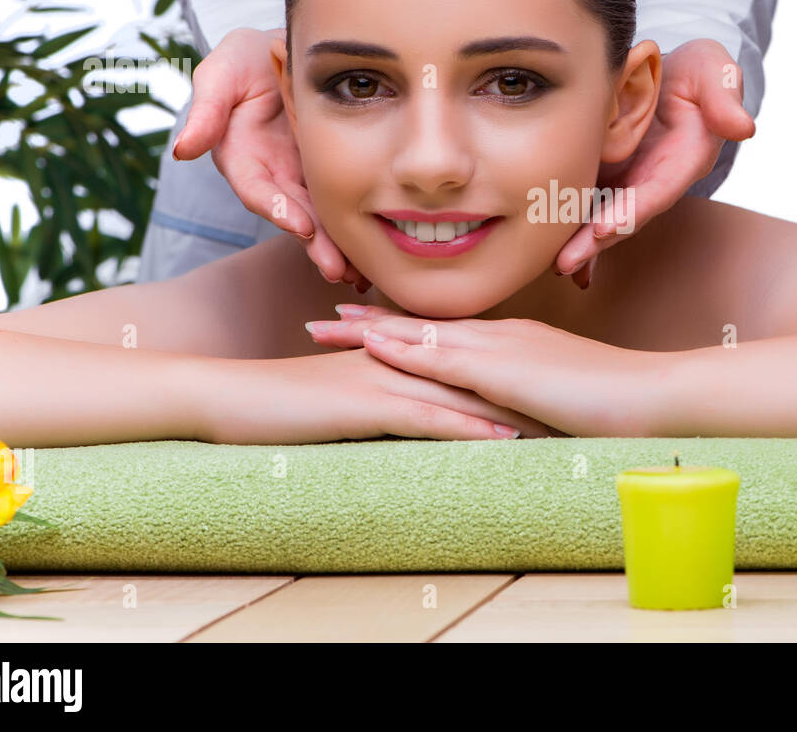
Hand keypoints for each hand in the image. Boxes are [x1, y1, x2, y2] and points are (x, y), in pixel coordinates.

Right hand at [171, 26, 368, 291]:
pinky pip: (342, 203)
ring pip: (320, 217)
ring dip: (337, 247)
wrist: (290, 47)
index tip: (298, 227)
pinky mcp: (330, 174)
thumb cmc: (249, 57)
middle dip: (314, 243)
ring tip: (359, 274)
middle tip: (336, 269)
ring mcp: (302, 177)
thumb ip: (206, 109)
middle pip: (292, 214)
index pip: (257, 188)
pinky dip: (355, 228)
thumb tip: (182, 149)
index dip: (276, 208)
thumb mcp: (223, 71)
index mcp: (242, 155)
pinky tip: (374, 253)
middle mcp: (272, 175)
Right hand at [195, 347, 556, 444]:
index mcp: (395, 357)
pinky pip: (426, 416)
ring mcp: (383, 378)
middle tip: (572, 402)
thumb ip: (380, 397)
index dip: (508, 374)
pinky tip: (500, 439)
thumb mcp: (341, 398)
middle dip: (523, 387)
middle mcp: (397, 360)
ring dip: (510, 407)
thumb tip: (412, 414)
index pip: (463, 362)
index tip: (552, 388)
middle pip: (474, 372)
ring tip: (560, 423)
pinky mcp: (366, 404)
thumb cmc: (279, 403)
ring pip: (461, 391)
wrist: (224, 398)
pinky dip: (466, 427)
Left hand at [305, 305, 668, 436]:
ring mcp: (502, 347)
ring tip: (328, 327)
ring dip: (373, 331)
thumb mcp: (561, 403)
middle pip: (424, 325)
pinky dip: (405, 350)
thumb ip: (532, 406)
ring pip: (423, 333)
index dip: (404, 329)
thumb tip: (508, 426)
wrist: (649, 393)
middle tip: (326, 318)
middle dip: (373, 323)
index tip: (367, 327)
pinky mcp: (506, 369)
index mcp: (514, 344)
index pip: (447, 332)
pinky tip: (373, 349)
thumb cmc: (616, 404)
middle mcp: (501, 336)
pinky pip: (445, 357)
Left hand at [555, 37, 754, 288]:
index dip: (633, 210)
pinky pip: (590, 206)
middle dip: (597, 241)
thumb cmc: (697, 71)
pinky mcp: (610, 176)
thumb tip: (743, 126)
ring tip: (555, 265)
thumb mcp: (715, 71)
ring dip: (582, 245)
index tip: (606, 227)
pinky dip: (575, 231)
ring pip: (604, 217)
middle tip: (566, 262)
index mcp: (684, 158)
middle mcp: (656, 178)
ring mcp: (631, 180)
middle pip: (625, 214)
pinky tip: (555, 257)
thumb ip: (724, 94)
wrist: (673, 71)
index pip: (658, 190)